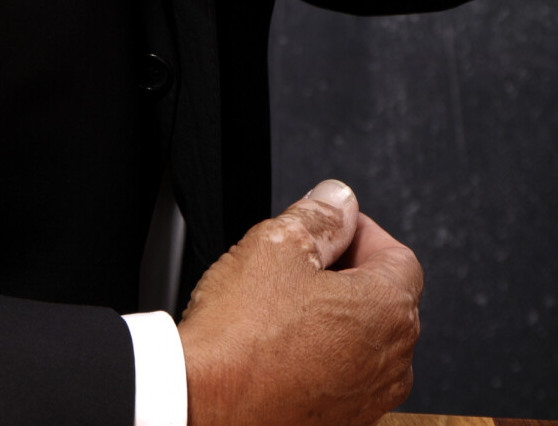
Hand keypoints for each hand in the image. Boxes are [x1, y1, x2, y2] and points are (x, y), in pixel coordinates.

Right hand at [178, 179, 422, 425]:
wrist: (204, 406)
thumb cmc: (239, 337)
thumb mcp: (276, 245)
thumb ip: (319, 215)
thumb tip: (339, 200)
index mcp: (388, 312)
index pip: (398, 255)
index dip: (358, 231)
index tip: (327, 227)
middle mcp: (393, 364)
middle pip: (384, 298)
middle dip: (346, 271)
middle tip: (298, 260)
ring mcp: (370, 401)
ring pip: (364, 339)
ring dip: (334, 315)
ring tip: (283, 304)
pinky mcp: (343, 422)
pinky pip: (345, 375)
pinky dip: (323, 355)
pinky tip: (280, 344)